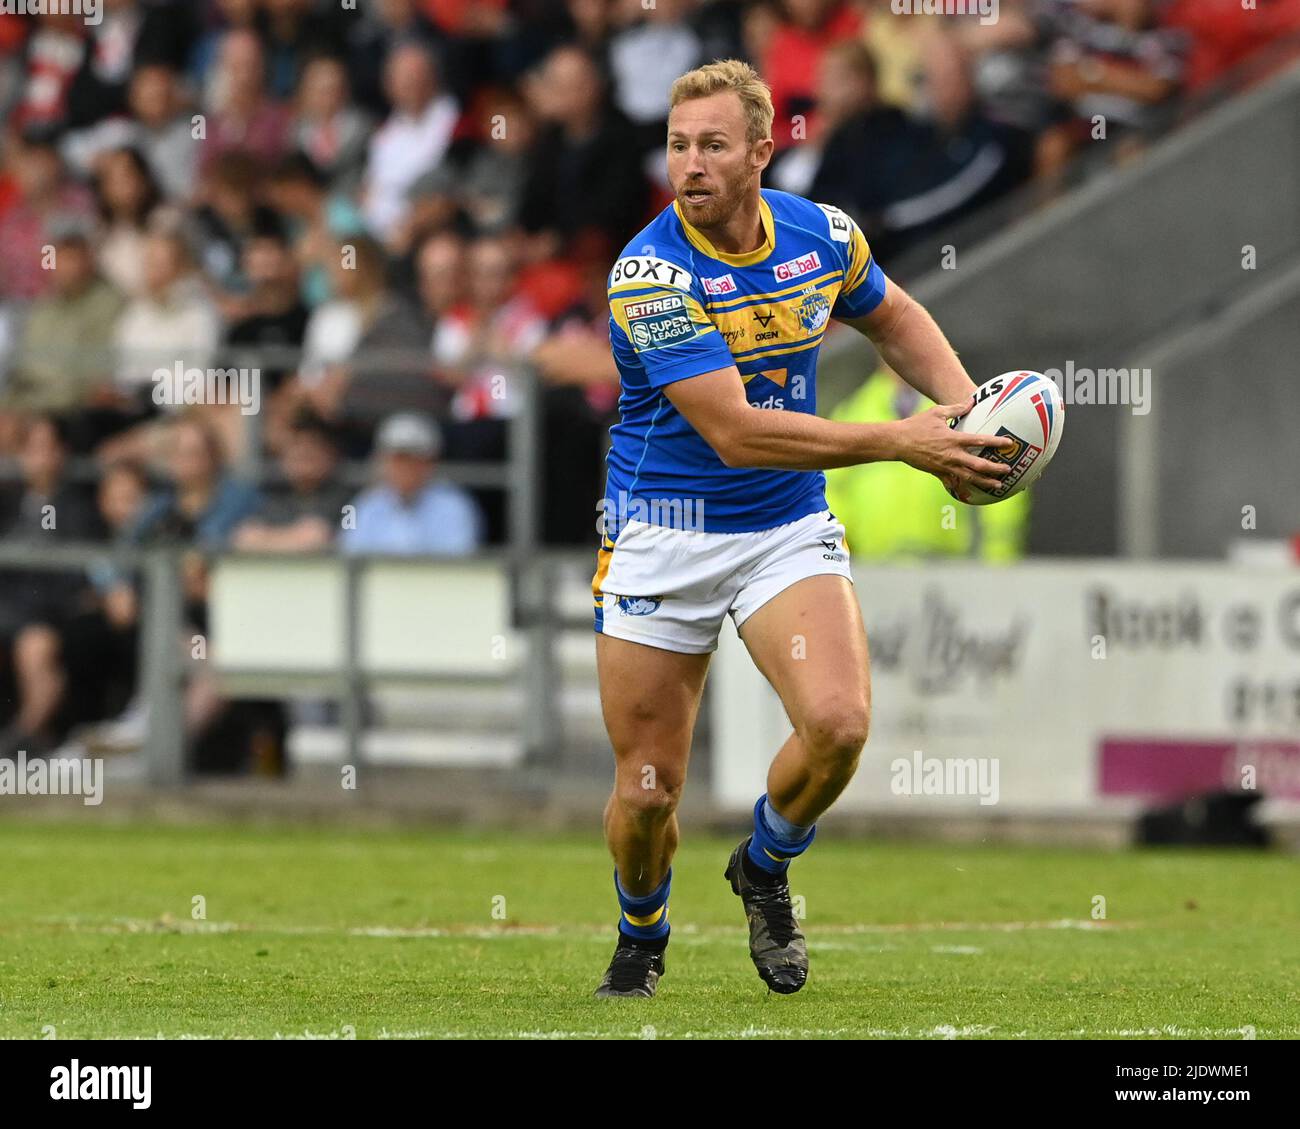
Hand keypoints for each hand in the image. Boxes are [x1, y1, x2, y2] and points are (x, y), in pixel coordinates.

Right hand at [893, 400, 1015, 497]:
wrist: (898, 442)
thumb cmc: (916, 425)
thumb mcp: (936, 412)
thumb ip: (956, 408)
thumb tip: (971, 401)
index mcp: (953, 438)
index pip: (980, 441)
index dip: (996, 442)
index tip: (1009, 444)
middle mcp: (952, 454)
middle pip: (978, 464)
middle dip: (995, 468)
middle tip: (1008, 469)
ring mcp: (945, 466)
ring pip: (969, 477)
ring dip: (985, 481)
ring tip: (998, 485)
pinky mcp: (937, 472)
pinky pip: (952, 482)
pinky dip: (963, 488)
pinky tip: (972, 492)